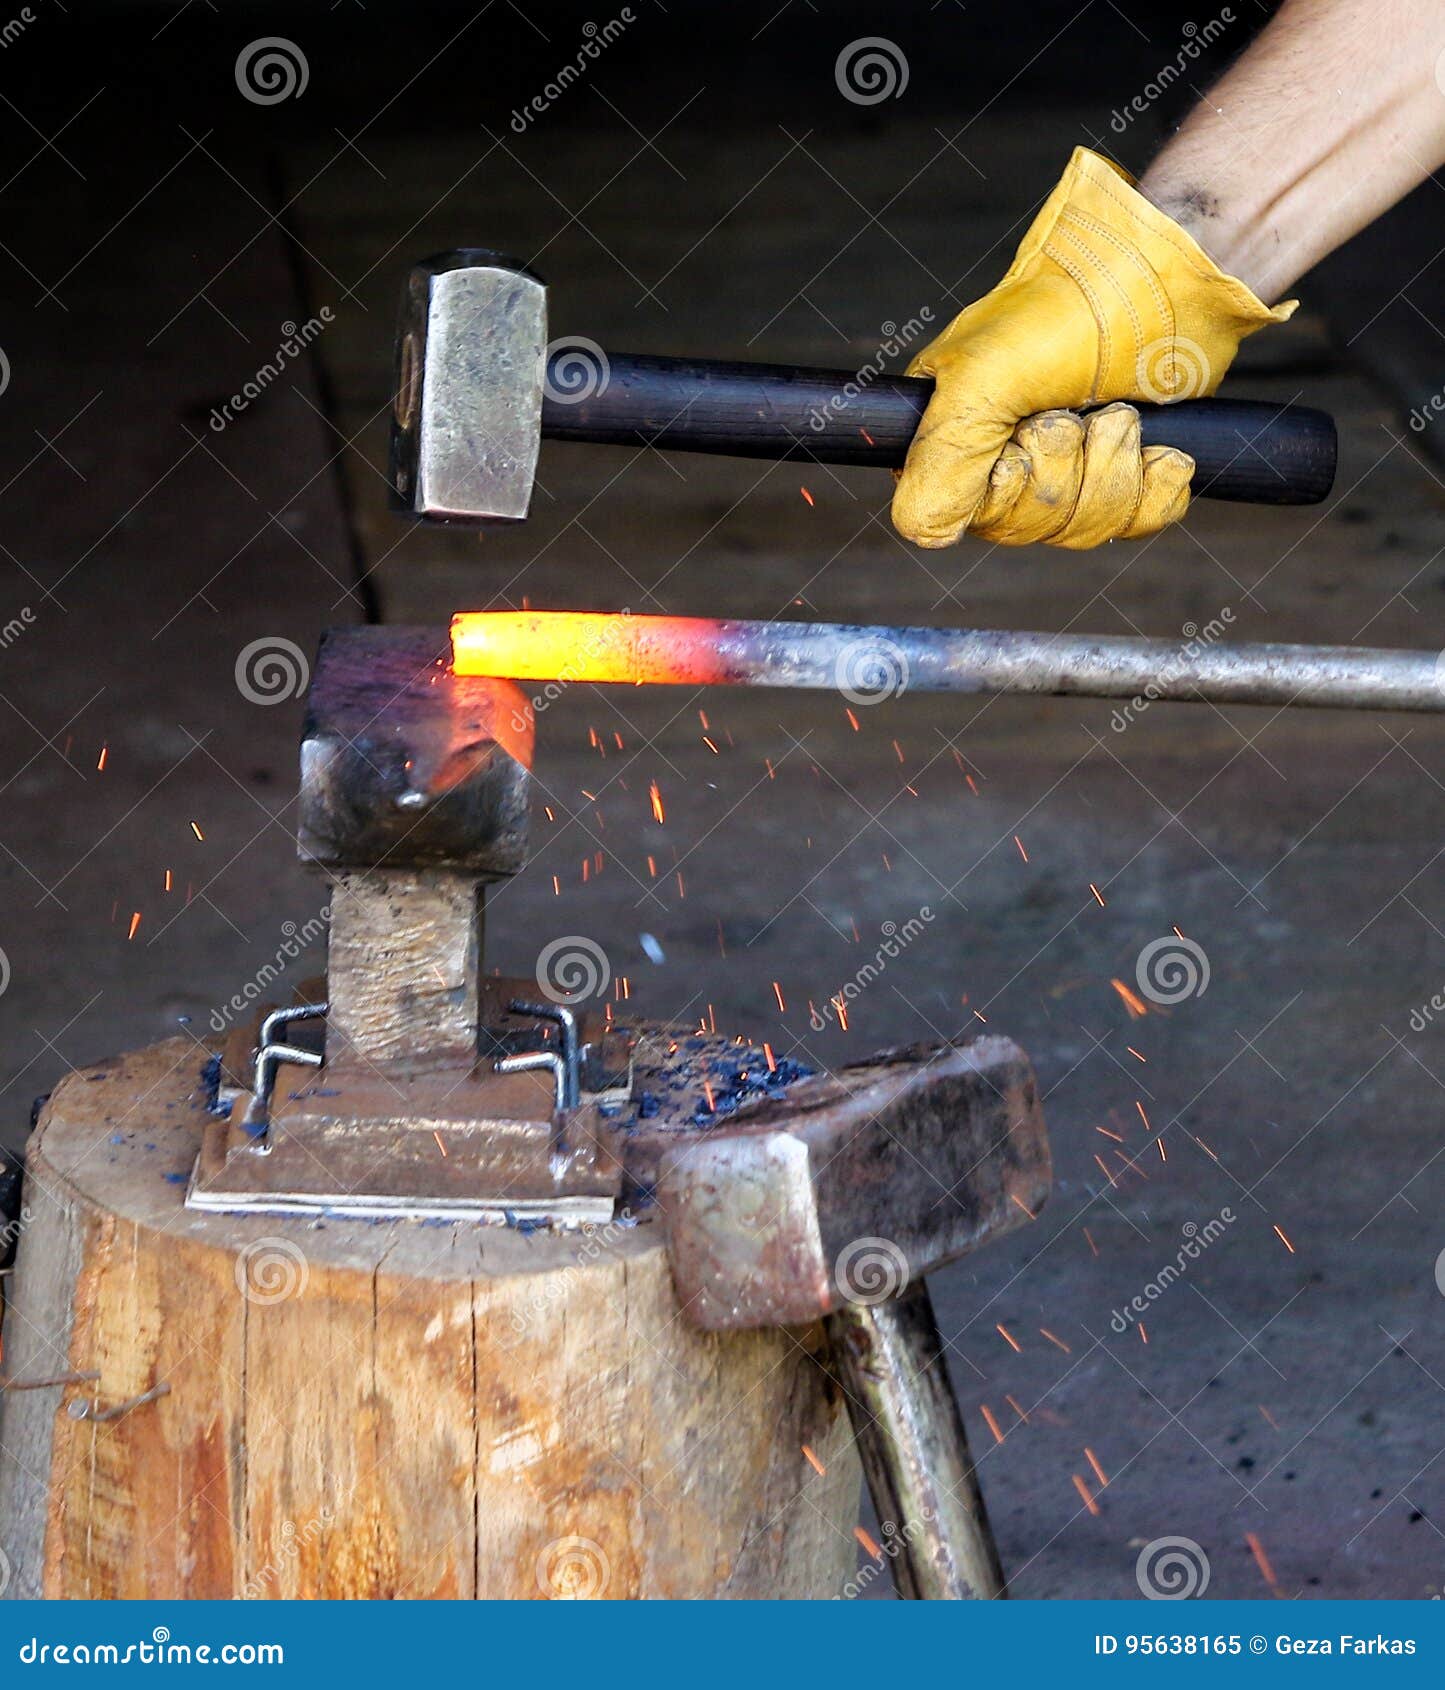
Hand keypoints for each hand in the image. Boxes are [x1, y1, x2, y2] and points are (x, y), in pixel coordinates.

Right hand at [892, 147, 1294, 549]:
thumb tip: (919, 526)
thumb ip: (943, 455)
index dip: (1007, 488)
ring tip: (1118, 413)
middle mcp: (1002, 458)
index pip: (962, 516)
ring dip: (1113, 469)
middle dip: (1066, 472)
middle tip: (1074, 413)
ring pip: (1085, 527)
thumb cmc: (1068, 306)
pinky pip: (1141, 519)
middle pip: (1028, 527)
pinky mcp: (1128, 468)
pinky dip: (1156, 484)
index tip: (1026, 434)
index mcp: (952, 435)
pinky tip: (1158, 446)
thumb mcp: (986, 375)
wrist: (1163, 271)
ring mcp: (1068, 466)